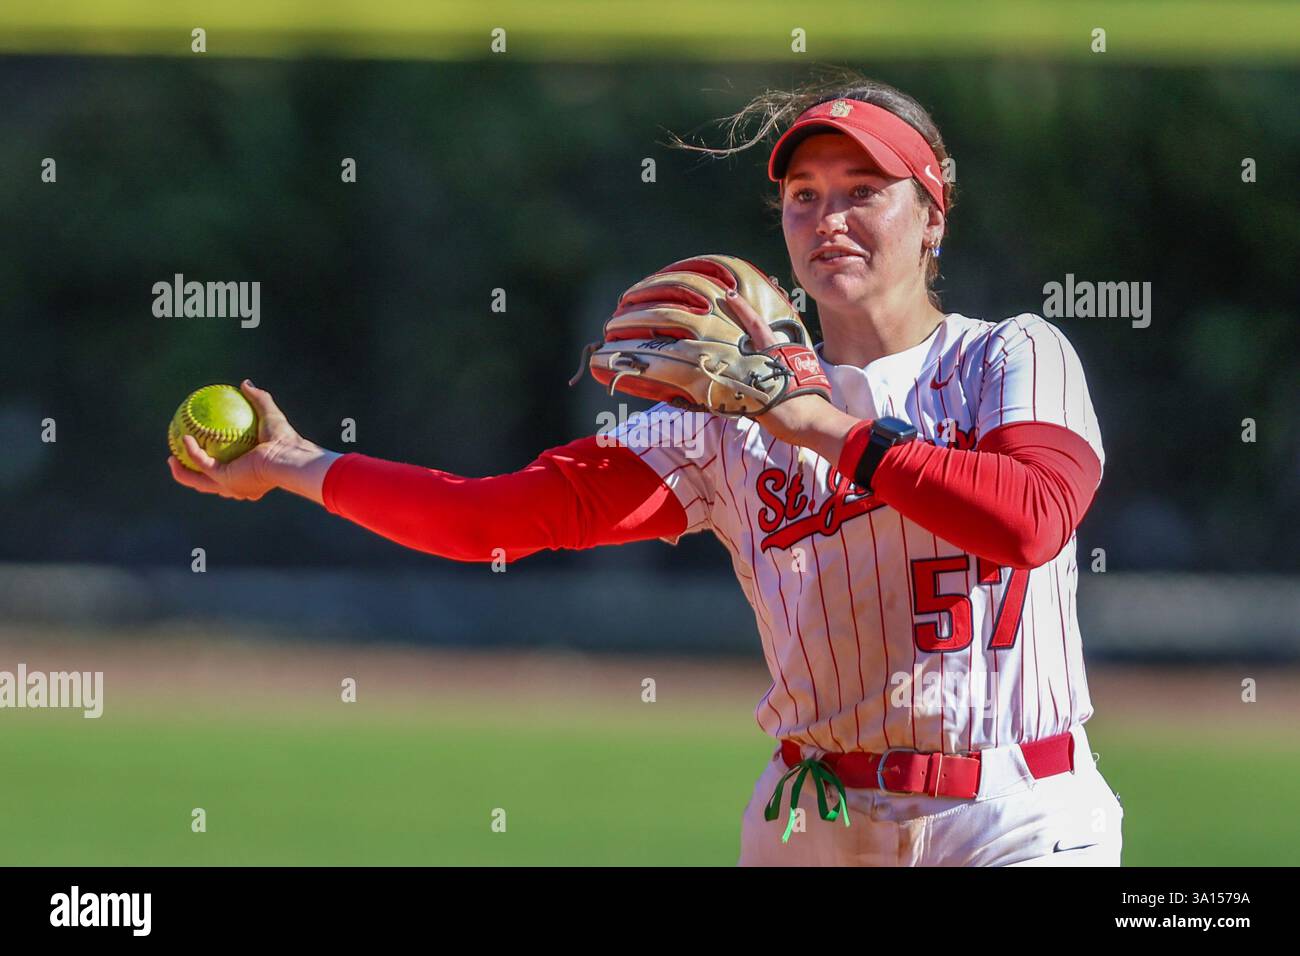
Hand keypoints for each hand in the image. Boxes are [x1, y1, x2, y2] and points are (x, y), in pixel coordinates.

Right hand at [167, 380, 334, 502]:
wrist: (287, 456)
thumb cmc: (285, 440)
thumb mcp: (270, 414)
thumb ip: (258, 399)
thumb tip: (245, 383)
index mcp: (252, 475)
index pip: (230, 473)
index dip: (215, 465)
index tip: (205, 452)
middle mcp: (241, 485)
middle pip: (210, 485)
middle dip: (193, 476)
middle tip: (181, 460)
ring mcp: (231, 486)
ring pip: (199, 482)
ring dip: (182, 473)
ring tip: (171, 458)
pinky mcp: (224, 480)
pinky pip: (202, 463)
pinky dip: (191, 451)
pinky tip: (184, 438)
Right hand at [721, 290, 851, 450]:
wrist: (819, 426)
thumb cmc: (790, 413)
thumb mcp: (761, 401)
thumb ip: (743, 390)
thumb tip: (727, 385)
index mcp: (774, 354)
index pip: (756, 325)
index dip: (742, 309)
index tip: (730, 293)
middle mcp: (785, 354)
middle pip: (764, 333)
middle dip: (749, 323)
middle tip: (733, 315)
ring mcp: (795, 364)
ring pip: (771, 348)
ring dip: (757, 346)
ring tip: (741, 347)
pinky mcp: (800, 377)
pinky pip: (777, 363)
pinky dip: (766, 362)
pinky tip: (758, 370)